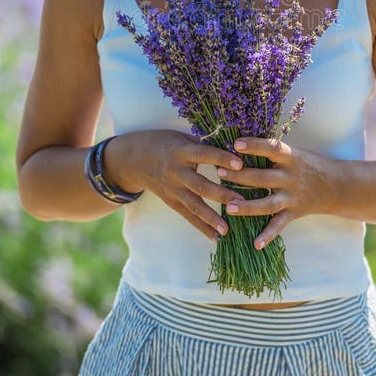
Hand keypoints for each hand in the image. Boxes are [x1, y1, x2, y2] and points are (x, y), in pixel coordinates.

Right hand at [103, 130, 243, 242]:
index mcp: (181, 151)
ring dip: (211, 218)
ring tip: (227, 229)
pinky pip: (188, 216)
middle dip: (220, 194)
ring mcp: (173, 189)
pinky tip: (215, 238)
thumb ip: (204, 145)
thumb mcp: (182, 137)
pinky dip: (202, 228)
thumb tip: (233, 149)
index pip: (204, 154)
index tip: (240, 164)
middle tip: (241, 202)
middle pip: (199, 185)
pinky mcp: (171, 202)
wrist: (134, 160)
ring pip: (193, 205)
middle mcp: (177, 172)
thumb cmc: (165, 143)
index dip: (221, 158)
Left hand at [217, 137, 336, 249]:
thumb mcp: (293, 152)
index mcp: (290, 157)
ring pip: (268, 203)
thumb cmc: (307, 164)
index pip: (271, 148)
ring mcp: (292, 197)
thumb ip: (270, 151)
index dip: (254, 146)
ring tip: (229, 208)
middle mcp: (291, 177)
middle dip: (240, 176)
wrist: (336, 186)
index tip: (236, 143)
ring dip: (248, 207)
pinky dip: (268, 235)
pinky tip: (255, 244)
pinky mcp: (294, 213)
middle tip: (219, 172)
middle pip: (263, 178)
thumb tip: (238, 143)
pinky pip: (279, 225)